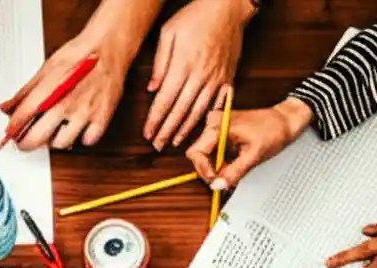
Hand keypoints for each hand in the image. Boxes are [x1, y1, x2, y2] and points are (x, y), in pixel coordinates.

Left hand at [0, 32, 129, 150]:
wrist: (108, 48)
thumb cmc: (80, 54)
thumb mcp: (47, 67)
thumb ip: (26, 91)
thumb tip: (8, 106)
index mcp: (50, 89)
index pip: (23, 116)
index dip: (12, 128)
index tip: (9, 133)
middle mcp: (66, 103)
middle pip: (38, 138)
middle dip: (27, 143)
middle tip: (24, 142)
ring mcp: (84, 113)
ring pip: (61, 143)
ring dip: (54, 140)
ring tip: (53, 132)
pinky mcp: (101, 118)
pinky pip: (86, 141)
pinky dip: (81, 137)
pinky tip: (77, 128)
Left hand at [144, 0, 254, 150]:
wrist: (228, 8)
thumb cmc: (197, 16)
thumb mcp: (169, 32)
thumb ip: (159, 63)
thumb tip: (152, 89)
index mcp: (183, 65)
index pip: (165, 100)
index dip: (155, 120)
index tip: (148, 133)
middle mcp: (200, 75)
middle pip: (180, 111)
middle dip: (167, 131)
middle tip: (158, 145)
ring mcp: (216, 79)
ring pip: (199, 112)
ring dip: (185, 130)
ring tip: (175, 142)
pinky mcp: (228, 79)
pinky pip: (217, 105)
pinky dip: (207, 120)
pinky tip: (200, 129)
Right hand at [186, 96, 311, 190]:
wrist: (284, 121)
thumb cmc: (273, 132)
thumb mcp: (254, 156)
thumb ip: (234, 172)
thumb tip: (217, 186)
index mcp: (218, 125)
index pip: (197, 152)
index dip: (204, 170)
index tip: (216, 181)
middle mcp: (213, 123)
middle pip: (199, 154)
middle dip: (211, 170)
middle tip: (225, 180)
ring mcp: (216, 126)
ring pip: (206, 155)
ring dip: (218, 167)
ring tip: (234, 170)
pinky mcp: (221, 131)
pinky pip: (214, 151)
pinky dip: (222, 161)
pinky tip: (235, 163)